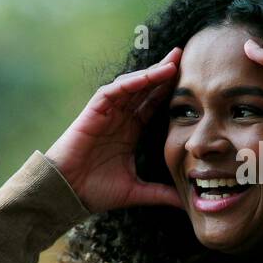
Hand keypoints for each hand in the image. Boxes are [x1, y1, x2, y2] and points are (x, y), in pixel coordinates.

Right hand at [44, 47, 184, 213]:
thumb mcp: (136, 192)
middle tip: (187, 57)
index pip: (154, 105)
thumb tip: (186, 205)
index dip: (171, 92)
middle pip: (145, 89)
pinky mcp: (93, 112)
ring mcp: (106, 114)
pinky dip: (130, 82)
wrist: (67, 194)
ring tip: (173, 63)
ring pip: (132, 85)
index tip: (194, 82)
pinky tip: (148, 76)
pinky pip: (113, 90)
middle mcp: (119, 119)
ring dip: (151, 73)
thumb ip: (161, 194)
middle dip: (165, 73)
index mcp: (130, 132)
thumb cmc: (95, 192)